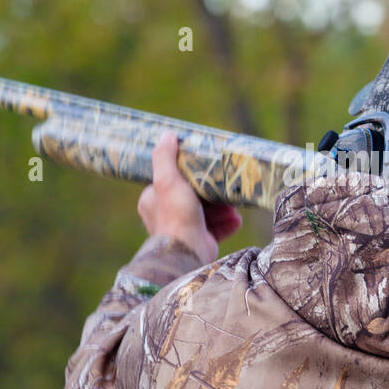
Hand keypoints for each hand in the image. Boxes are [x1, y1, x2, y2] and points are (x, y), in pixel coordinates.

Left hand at [138, 130, 241, 263]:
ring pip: (208, 211)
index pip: (171, 180)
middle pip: (193, 195)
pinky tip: (236, 219)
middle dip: (211, 191)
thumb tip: (167, 134)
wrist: (187, 254)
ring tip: (233, 204)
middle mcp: (166, 215)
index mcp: (153, 201)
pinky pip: (217, 228)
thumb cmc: (176, 216)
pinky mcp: (201, 241)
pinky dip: (228, 223)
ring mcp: (185, 229)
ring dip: (223, 207)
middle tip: (224, 186)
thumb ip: (165, 157)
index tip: (204, 168)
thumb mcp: (167, 180)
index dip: (189, 173)